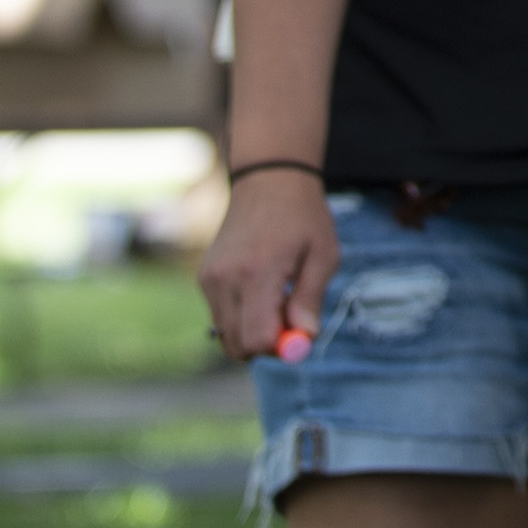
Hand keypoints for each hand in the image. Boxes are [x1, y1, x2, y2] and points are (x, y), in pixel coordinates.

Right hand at [196, 167, 339, 360]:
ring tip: (275, 298)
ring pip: (226, 335)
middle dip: (265, 345)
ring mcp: (210, 278)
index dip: (280, 347)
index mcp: (257, 273)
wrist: (267, 180)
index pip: (256, 340)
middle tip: (289, 319)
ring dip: (252, 330)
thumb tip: (305, 337)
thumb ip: (311, 299)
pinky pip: (220, 316)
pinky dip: (240, 316)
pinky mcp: (204, 277)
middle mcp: (225, 278)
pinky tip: (259, 288)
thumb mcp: (323, 255)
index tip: (298, 330)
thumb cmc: (302, 217)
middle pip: (236, 346)